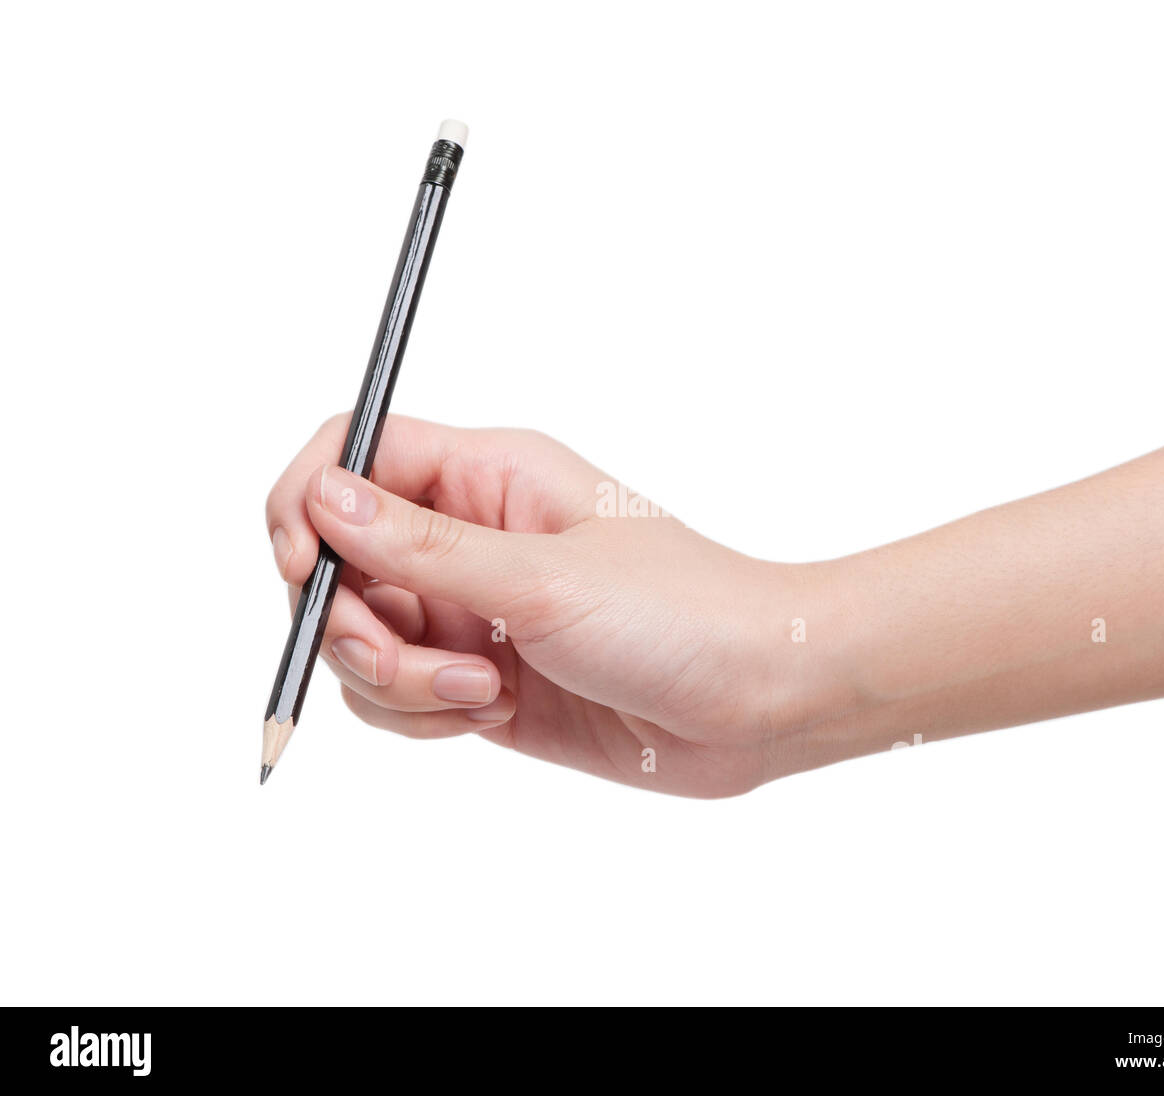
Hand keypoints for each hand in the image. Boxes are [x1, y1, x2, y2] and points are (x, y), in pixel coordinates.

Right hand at [266, 414, 810, 796]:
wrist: (760, 701)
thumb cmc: (683, 614)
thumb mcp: (545, 577)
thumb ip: (423, 547)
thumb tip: (322, 498)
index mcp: (487, 476)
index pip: (353, 454)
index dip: (306, 504)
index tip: (303, 567)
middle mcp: (468, 537)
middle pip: (339, 561)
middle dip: (350, 623)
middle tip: (407, 658)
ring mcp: (472, 612)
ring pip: (361, 639)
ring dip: (396, 680)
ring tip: (485, 693)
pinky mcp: (481, 680)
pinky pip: (397, 696)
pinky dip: (420, 715)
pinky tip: (491, 714)